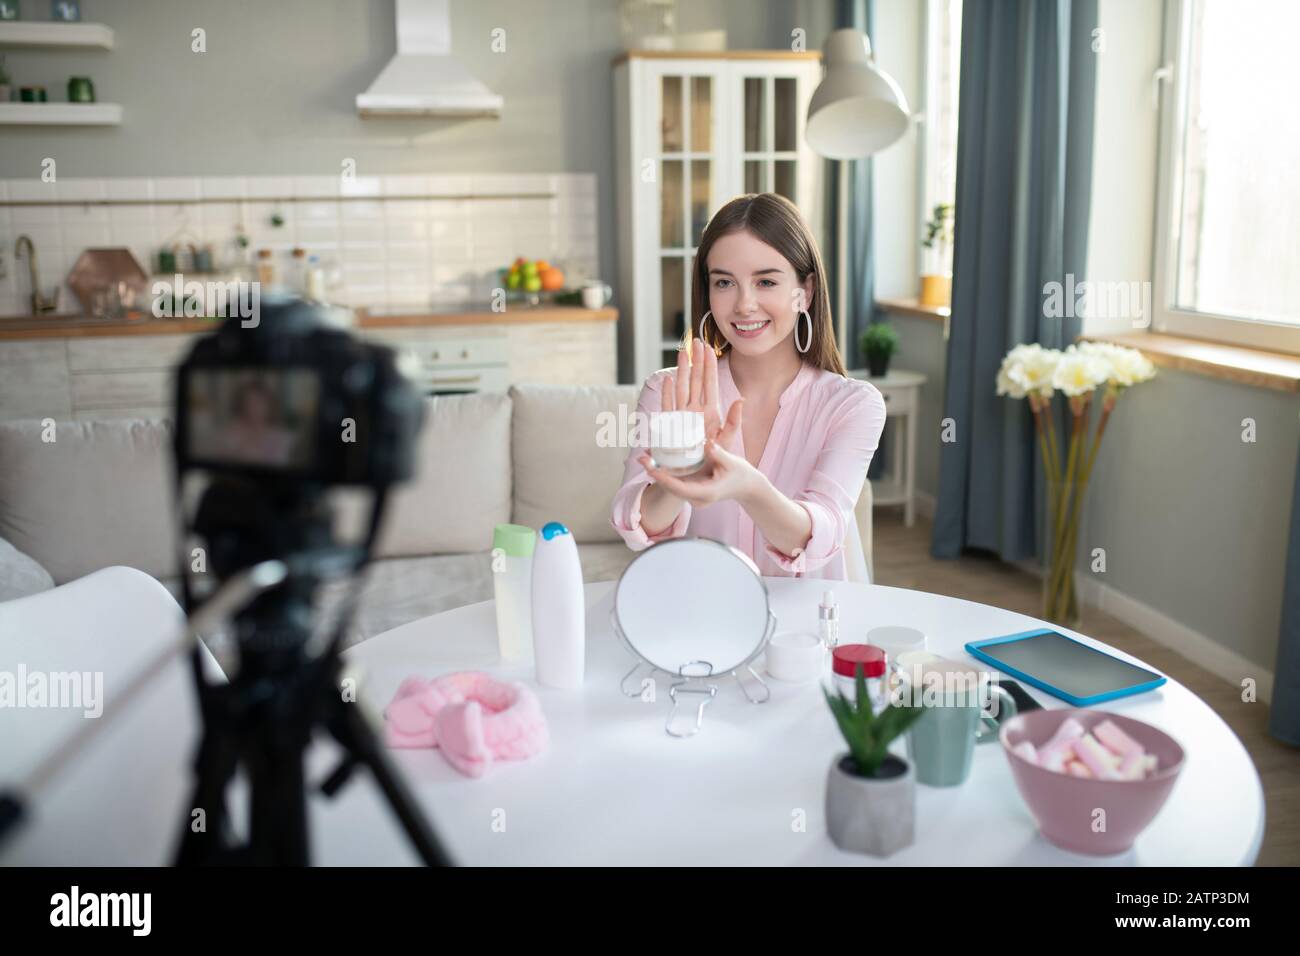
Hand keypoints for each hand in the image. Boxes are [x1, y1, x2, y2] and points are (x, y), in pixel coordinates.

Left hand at [640, 397, 761, 505]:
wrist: (747, 487)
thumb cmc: (741, 474)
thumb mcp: (732, 462)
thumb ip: (719, 453)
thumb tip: (707, 443)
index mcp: (706, 492)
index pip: (679, 488)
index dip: (664, 478)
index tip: (651, 468)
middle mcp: (697, 498)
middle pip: (671, 488)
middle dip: (655, 473)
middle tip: (641, 458)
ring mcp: (694, 497)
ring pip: (671, 487)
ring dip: (657, 473)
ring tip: (644, 458)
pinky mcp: (693, 492)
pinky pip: (676, 484)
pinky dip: (666, 474)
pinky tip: (655, 461)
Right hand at [663, 339, 741, 449]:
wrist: (696, 476)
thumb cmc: (713, 459)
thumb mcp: (727, 440)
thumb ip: (734, 422)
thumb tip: (741, 400)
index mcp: (710, 411)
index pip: (710, 383)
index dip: (709, 365)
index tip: (708, 347)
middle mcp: (696, 410)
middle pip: (696, 380)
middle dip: (696, 360)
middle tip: (695, 340)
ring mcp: (682, 416)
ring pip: (681, 387)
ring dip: (682, 369)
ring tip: (682, 351)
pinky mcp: (671, 425)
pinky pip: (668, 405)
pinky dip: (667, 392)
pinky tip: (668, 378)